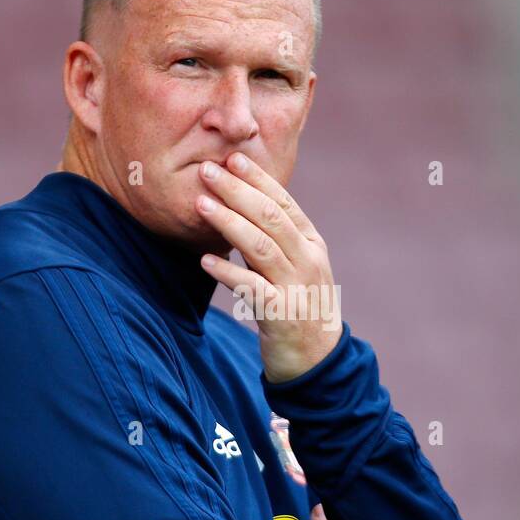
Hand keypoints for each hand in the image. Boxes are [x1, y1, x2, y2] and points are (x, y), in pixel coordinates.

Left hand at [195, 153, 342, 382]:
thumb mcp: (294, 267)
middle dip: (237, 191)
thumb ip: (273, 239)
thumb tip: (238, 207)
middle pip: (271, 217)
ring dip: (229, 222)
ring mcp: (297, 288)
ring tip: (201, 205)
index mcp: (311, 243)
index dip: (257, 179)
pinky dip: (228, 273)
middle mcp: (308, 261)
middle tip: (208, 170)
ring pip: (261, 247)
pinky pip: (252, 288)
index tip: (231, 158)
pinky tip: (205, 261)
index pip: (283, 202)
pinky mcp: (282, 315)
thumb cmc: (298, 307)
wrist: (317, 360)